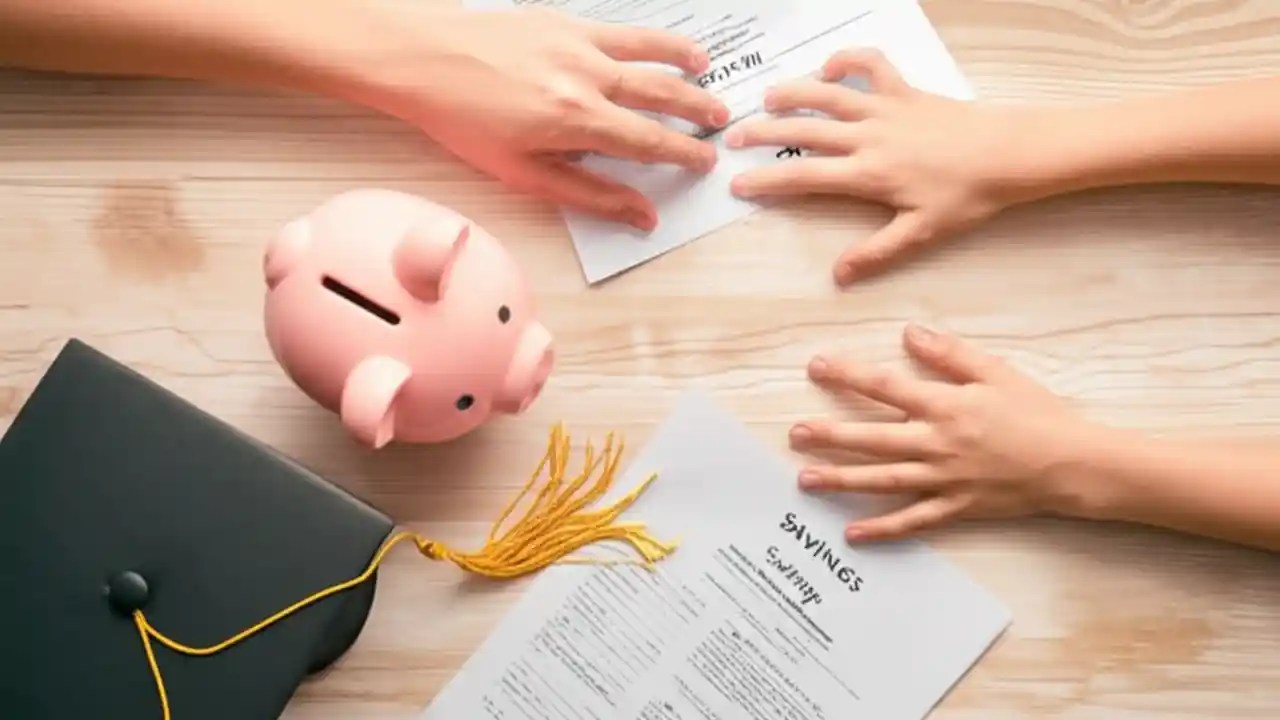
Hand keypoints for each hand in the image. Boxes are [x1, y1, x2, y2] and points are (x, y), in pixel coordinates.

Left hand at [357, 5, 728, 229]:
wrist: (424, 58)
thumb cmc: (465, 120)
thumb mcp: (526, 175)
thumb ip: (591, 195)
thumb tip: (642, 215)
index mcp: (577, 120)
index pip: (650, 141)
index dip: (684, 153)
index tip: (705, 161)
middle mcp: (586, 77)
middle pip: (659, 94)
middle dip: (696, 109)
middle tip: (720, 121)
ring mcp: (577, 43)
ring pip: (647, 52)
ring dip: (682, 63)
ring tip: (707, 71)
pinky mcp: (563, 20)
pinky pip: (620, 31)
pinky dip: (647, 39)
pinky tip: (657, 45)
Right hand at [725, 48, 1027, 284]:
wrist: (1010, 153)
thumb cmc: (968, 196)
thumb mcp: (921, 233)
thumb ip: (875, 253)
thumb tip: (838, 276)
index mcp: (867, 174)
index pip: (804, 176)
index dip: (766, 180)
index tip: (738, 183)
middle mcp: (869, 137)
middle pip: (804, 130)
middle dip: (763, 132)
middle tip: (733, 136)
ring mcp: (886, 109)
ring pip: (828, 94)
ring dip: (793, 93)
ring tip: (766, 99)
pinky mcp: (906, 91)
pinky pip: (871, 65)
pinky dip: (847, 60)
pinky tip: (830, 69)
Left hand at [789, 324, 1108, 541]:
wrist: (1073, 464)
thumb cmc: (1036, 413)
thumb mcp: (995, 372)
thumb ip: (949, 354)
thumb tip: (909, 334)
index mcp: (945, 406)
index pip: (885, 387)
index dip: (848, 376)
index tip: (815, 367)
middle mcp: (937, 444)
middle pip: (872, 438)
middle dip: (830, 434)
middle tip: (794, 433)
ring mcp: (944, 479)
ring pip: (883, 480)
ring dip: (842, 479)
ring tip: (805, 479)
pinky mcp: (956, 507)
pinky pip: (913, 520)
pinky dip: (882, 529)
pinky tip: (852, 533)